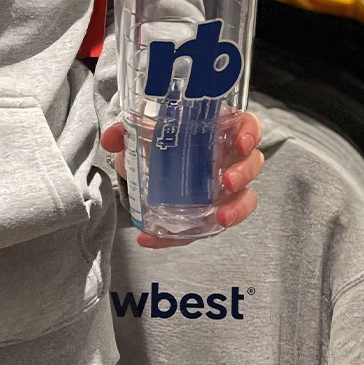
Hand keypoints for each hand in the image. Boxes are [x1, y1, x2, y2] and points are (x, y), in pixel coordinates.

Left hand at [100, 110, 263, 248]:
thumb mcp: (139, 132)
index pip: (247, 127)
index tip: (242, 141)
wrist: (146, 167)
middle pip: (252, 163)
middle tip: (227, 181)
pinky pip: (204, 228)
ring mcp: (224, 188)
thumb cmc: (157, 141)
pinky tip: (155, 238)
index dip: (250, 133)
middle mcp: (228, 158)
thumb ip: (125, 132)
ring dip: (237, 209)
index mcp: (218, 131)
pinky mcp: (208, 213)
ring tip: (221, 218)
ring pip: (245, 198)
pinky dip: (180, 236)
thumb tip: (111, 139)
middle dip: (244, 173)